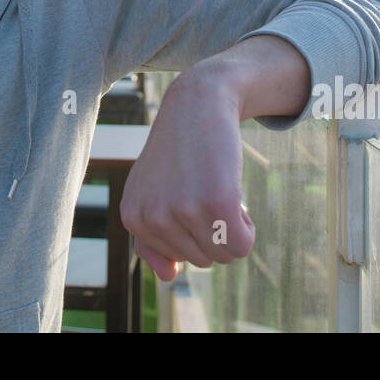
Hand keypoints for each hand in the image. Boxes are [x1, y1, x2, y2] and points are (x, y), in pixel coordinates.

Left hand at [119, 64, 254, 281]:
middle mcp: (152, 218)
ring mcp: (182, 211)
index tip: (188, 194)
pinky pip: (243, 246)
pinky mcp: (215, 202)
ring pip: (224, 256)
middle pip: (202, 261)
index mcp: (132, 218)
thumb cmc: (180, 150)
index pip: (178, 260)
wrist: (198, 102)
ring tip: (219, 188)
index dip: (194, 231)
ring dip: (233, 229)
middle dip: (213, 230)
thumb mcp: (153, 191)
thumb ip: (151, 239)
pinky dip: (247, 228)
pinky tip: (235, 195)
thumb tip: (169, 278)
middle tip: (206, 186)